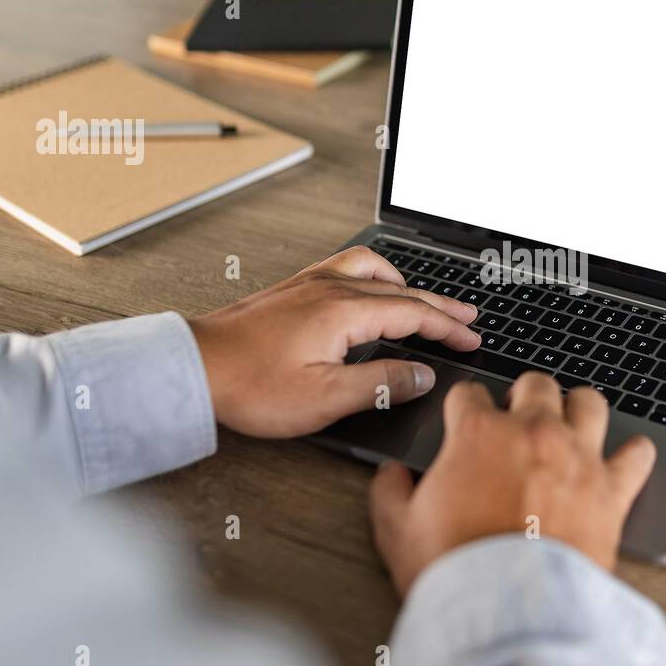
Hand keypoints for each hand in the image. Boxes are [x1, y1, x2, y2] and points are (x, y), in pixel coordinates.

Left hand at [188, 246, 480, 437]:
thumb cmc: (251, 386)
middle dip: (439, 304)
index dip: (448, 327)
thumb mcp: (326, 398)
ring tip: (424, 297)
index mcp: (344, 311)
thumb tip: (421, 374)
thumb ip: (381, 383)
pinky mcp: (291, 290)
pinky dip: (373, 276)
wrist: (194, 368)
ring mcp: (308, 284)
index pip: (414, 313)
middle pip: (401, 290)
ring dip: (407, 283)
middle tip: (468, 316)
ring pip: (373, 271)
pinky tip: (368, 288)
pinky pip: (345, 268)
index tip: (472, 338)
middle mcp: (329, 288)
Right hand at [370, 372, 656, 594]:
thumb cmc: (456, 570)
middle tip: (518, 413)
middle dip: (523, 394)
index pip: (470, 394)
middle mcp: (532, 433)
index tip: (465, 417)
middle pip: (535, 384)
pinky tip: (629, 456)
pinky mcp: (612, 491)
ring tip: (570, 421)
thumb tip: (391, 475)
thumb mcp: (397, 530)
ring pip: (589, 403)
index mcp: (478, 434)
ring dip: (577, 408)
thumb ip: (390, 491)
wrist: (509, 610)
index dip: (465, 406)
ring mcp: (577, 457)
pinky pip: (637, 455)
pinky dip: (635, 453)